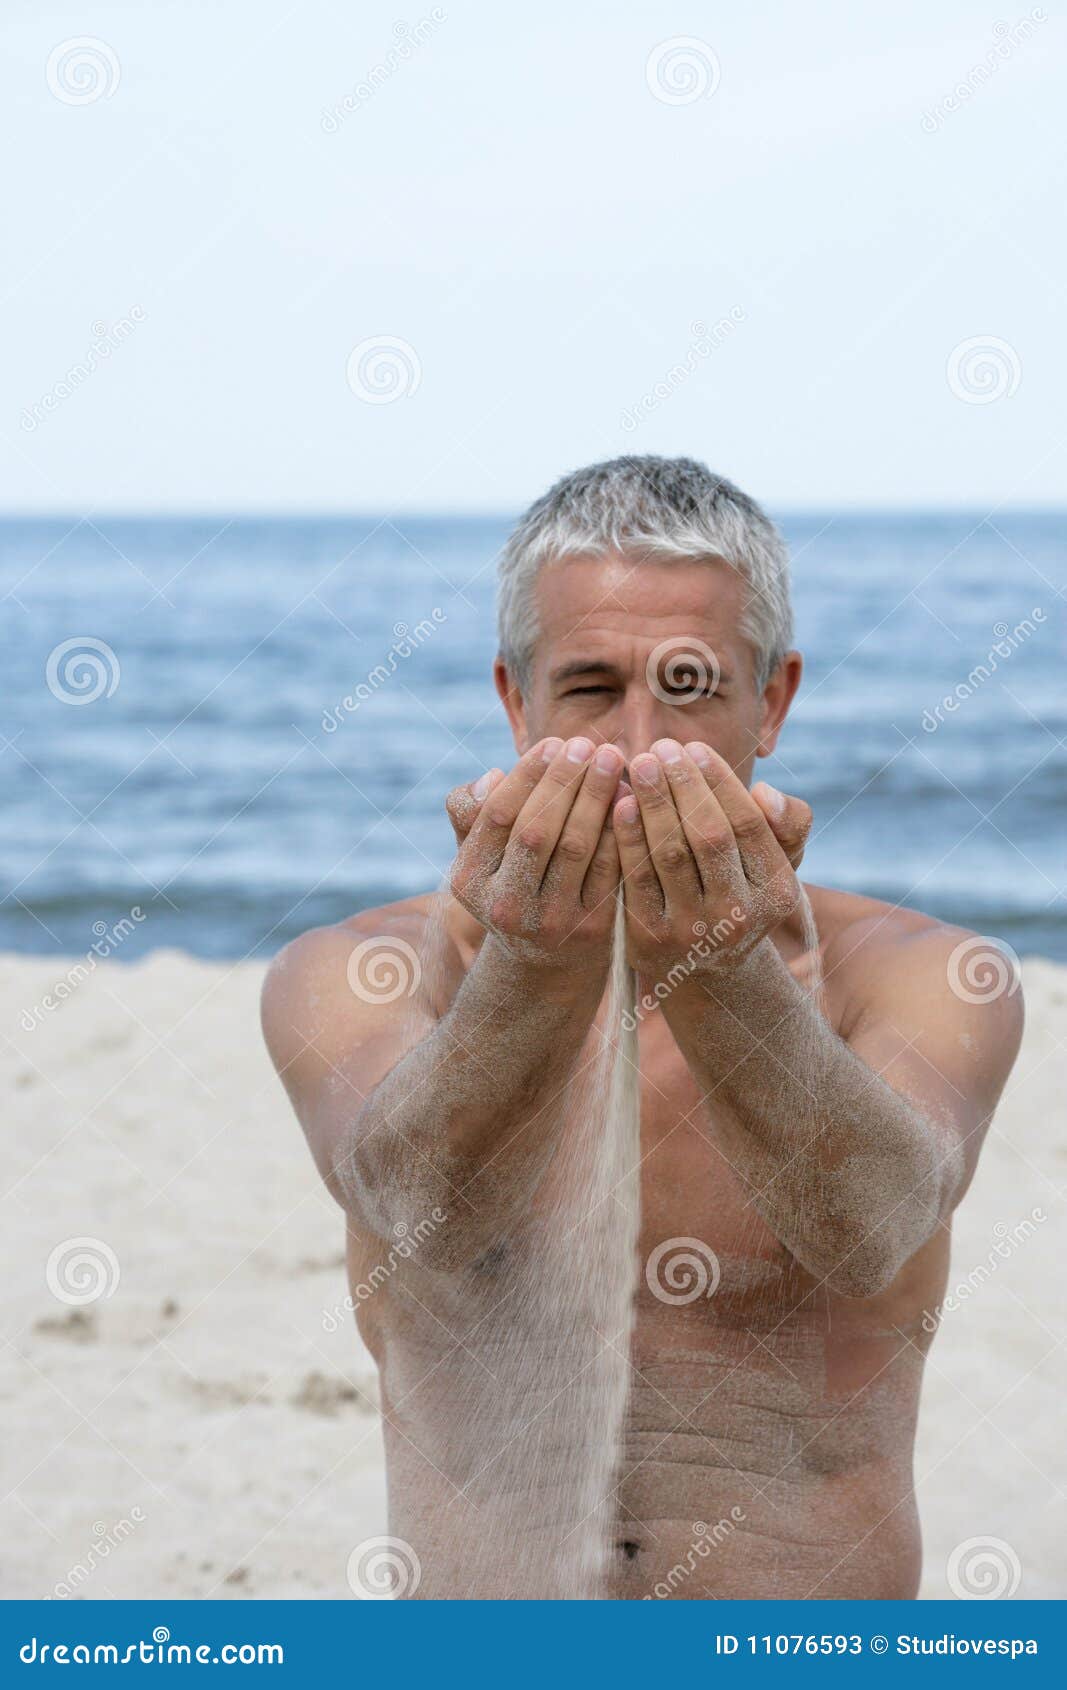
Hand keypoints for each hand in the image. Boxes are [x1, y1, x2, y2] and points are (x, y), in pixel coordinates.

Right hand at [446, 736, 624, 972]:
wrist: (545, 957)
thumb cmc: (513, 882)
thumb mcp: (481, 855)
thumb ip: (473, 812)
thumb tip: (493, 775)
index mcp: (470, 881)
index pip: (498, 815)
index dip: (528, 775)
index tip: (554, 742)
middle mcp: (505, 906)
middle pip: (536, 831)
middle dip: (565, 780)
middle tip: (588, 743)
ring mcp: (550, 922)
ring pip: (576, 847)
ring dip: (596, 796)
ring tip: (612, 759)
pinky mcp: (591, 929)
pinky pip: (608, 868)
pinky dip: (619, 828)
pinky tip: (630, 796)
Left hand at [612, 739, 811, 978]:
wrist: (705, 966)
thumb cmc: (742, 893)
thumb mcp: (777, 864)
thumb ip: (788, 823)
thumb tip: (765, 792)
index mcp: (776, 891)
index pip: (748, 823)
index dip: (720, 781)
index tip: (695, 747)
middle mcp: (738, 916)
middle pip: (709, 836)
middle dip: (684, 785)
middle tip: (662, 748)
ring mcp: (692, 930)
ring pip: (671, 853)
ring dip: (654, 801)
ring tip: (640, 763)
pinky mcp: (649, 938)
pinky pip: (636, 877)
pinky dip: (628, 835)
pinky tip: (621, 802)